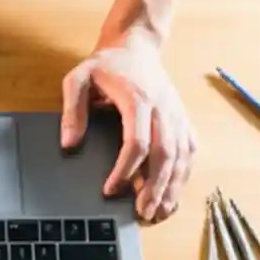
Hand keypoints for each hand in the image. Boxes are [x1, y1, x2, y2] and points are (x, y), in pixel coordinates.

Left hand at [59, 28, 195, 222]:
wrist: (136, 46)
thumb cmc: (106, 65)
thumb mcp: (78, 78)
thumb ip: (72, 110)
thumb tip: (69, 145)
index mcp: (138, 99)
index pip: (137, 142)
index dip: (125, 170)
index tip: (110, 190)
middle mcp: (163, 108)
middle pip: (165, 154)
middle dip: (156, 187)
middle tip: (143, 213)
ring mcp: (176, 114)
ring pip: (182, 156)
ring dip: (173, 186)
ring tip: (160, 212)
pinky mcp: (182, 118)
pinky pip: (189, 149)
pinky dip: (184, 173)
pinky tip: (174, 193)